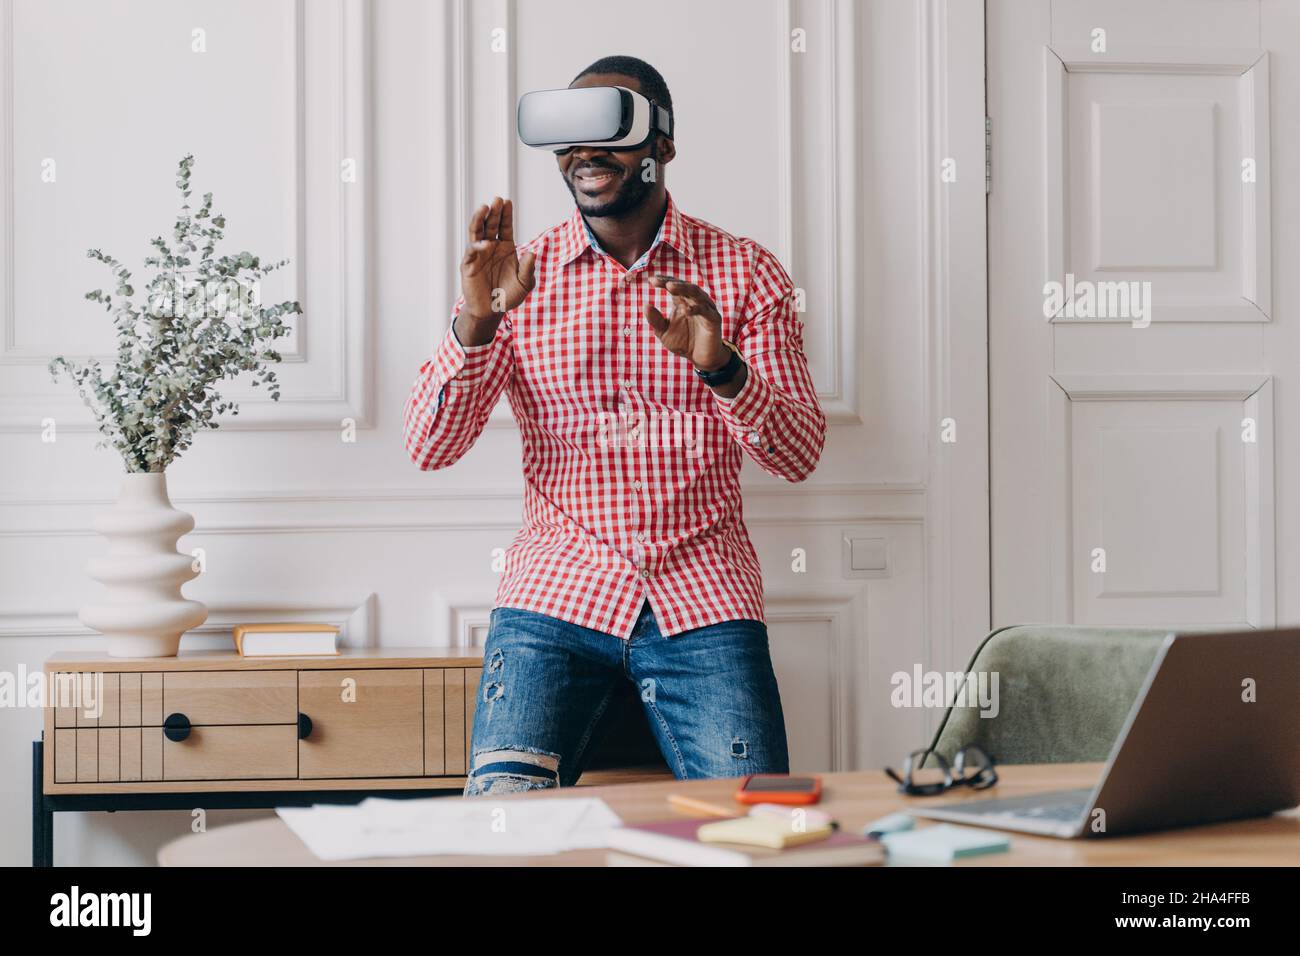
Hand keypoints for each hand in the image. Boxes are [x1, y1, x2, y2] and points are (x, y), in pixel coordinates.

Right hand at [460, 197, 535, 322]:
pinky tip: (485, 244)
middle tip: (497, 200)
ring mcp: (478, 255)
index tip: (507, 201)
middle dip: (494, 212)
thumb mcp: (524, 283)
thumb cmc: (508, 295)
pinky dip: (477, 247)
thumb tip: (532, 254)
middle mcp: (490, 247)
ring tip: (484, 208)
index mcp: (505, 247)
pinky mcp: (468, 265)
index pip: (505, 227)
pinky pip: (471, 252)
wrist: (492, 311)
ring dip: (480, 220)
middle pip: (491, 225)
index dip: (506, 215)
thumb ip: (528, 269)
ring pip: (477, 232)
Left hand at [643, 275, 728, 370]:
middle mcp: (695, 301)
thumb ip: (655, 320)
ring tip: (670, 287)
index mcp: (682, 300)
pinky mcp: (714, 319)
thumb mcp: (664, 332)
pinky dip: (695, 309)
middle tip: (661, 282)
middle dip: (673, 283)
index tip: (651, 280)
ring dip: (683, 289)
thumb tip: (645, 305)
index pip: (674, 285)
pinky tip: (685, 310)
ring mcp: (706, 308)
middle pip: (685, 286)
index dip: (664, 281)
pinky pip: (705, 311)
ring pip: (696, 293)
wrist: (700, 358)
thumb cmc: (682, 342)